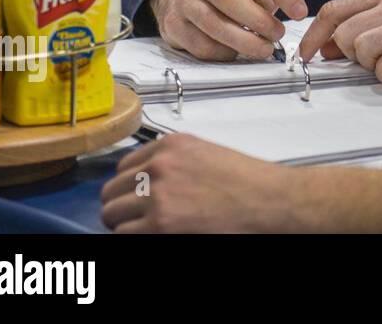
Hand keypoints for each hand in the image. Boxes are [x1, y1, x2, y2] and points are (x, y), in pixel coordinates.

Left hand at [102, 133, 295, 232]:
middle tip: (137, 218)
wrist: (269, 200)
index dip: (129, 186)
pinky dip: (134, 237)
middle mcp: (158, 166)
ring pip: (112, 215)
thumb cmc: (248, 181)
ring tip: (146, 229)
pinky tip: (155, 234)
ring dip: (125, 224)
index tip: (135, 197)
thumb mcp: (205, 155)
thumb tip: (146, 182)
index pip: (123, 167)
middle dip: (121, 205)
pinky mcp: (159, 225)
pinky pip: (124, 235)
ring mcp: (155, 196)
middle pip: (111, 191)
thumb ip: (173, 161)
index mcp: (169, 145)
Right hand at [149, 0, 308, 60]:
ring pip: (214, 25)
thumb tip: (281, 22)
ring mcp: (183, 2)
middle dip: (258, 20)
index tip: (300, 12)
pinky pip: (202, 45)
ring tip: (264, 49)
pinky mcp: (173, 26)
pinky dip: (225, 52)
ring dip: (244, 42)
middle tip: (278, 34)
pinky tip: (236, 51)